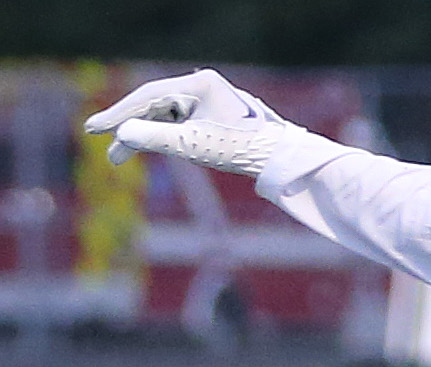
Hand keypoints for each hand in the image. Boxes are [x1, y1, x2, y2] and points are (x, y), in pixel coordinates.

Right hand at [84, 69, 295, 174]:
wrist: (278, 160)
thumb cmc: (240, 150)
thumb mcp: (193, 146)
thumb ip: (155, 138)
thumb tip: (122, 133)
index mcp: (199, 83)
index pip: (149, 96)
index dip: (119, 113)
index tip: (93, 128)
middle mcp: (200, 85)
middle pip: (153, 105)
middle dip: (128, 127)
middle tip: (101, 145)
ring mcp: (204, 98)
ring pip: (162, 116)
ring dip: (141, 135)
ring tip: (117, 157)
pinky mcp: (207, 114)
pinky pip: (175, 123)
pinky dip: (159, 137)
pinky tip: (140, 148)